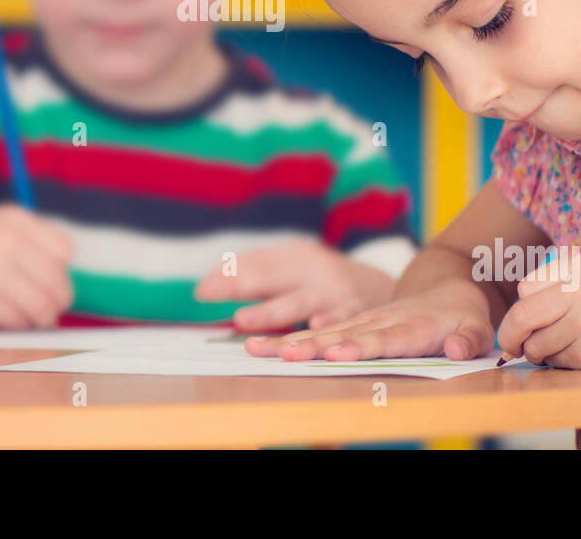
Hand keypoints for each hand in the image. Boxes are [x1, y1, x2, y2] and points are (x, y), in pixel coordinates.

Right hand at [0, 204, 73, 328]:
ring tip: (36, 320)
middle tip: (50, 309)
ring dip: (43, 317)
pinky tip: (11, 321)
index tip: (51, 279)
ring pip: (42, 305)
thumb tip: (62, 283)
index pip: (65, 251)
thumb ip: (29, 244)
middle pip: (58, 281)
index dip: (61, 269)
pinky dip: (20, 325)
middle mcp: (8, 241)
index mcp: (15, 219)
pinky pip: (17, 320)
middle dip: (58, 300)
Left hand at [193, 239, 395, 331]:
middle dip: (241, 286)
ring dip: (271, 311)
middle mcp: (314, 267)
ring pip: (298, 301)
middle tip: (211, 294)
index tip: (200, 290)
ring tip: (244, 319)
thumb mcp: (294, 269)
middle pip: (271, 276)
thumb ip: (255, 275)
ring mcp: (334, 289)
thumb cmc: (322, 280)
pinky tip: (315, 326)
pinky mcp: (355, 311)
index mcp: (296, 253)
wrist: (379, 286)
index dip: (228, 275)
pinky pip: (338, 319)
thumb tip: (206, 286)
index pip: (256, 262)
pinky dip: (328, 322)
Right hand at [241, 276, 494, 361]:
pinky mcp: (351, 323)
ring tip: (255, 347)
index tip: (337, 353)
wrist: (447, 284)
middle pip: (341, 334)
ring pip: (320, 330)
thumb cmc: (462, 312)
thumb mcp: (477, 325)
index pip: (384, 338)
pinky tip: (262, 344)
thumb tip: (456, 348)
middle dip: (311, 344)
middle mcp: (380, 320)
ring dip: (289, 339)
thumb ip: (469, 338)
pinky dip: (289, 336)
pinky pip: (316, 330)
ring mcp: (363, 320)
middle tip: (283, 352)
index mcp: (411, 324)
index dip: (361, 345)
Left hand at [495, 250, 580, 369]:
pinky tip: (576, 352)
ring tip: (552, 347)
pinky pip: (557, 361)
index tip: (523, 316)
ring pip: (536, 345)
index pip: (526, 288)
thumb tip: (521, 299)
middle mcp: (580, 292)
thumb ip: (561, 278)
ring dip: (536, 351)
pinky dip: (558, 361)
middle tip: (511, 344)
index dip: (521, 305)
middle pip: (521, 317)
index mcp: (580, 266)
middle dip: (510, 335)